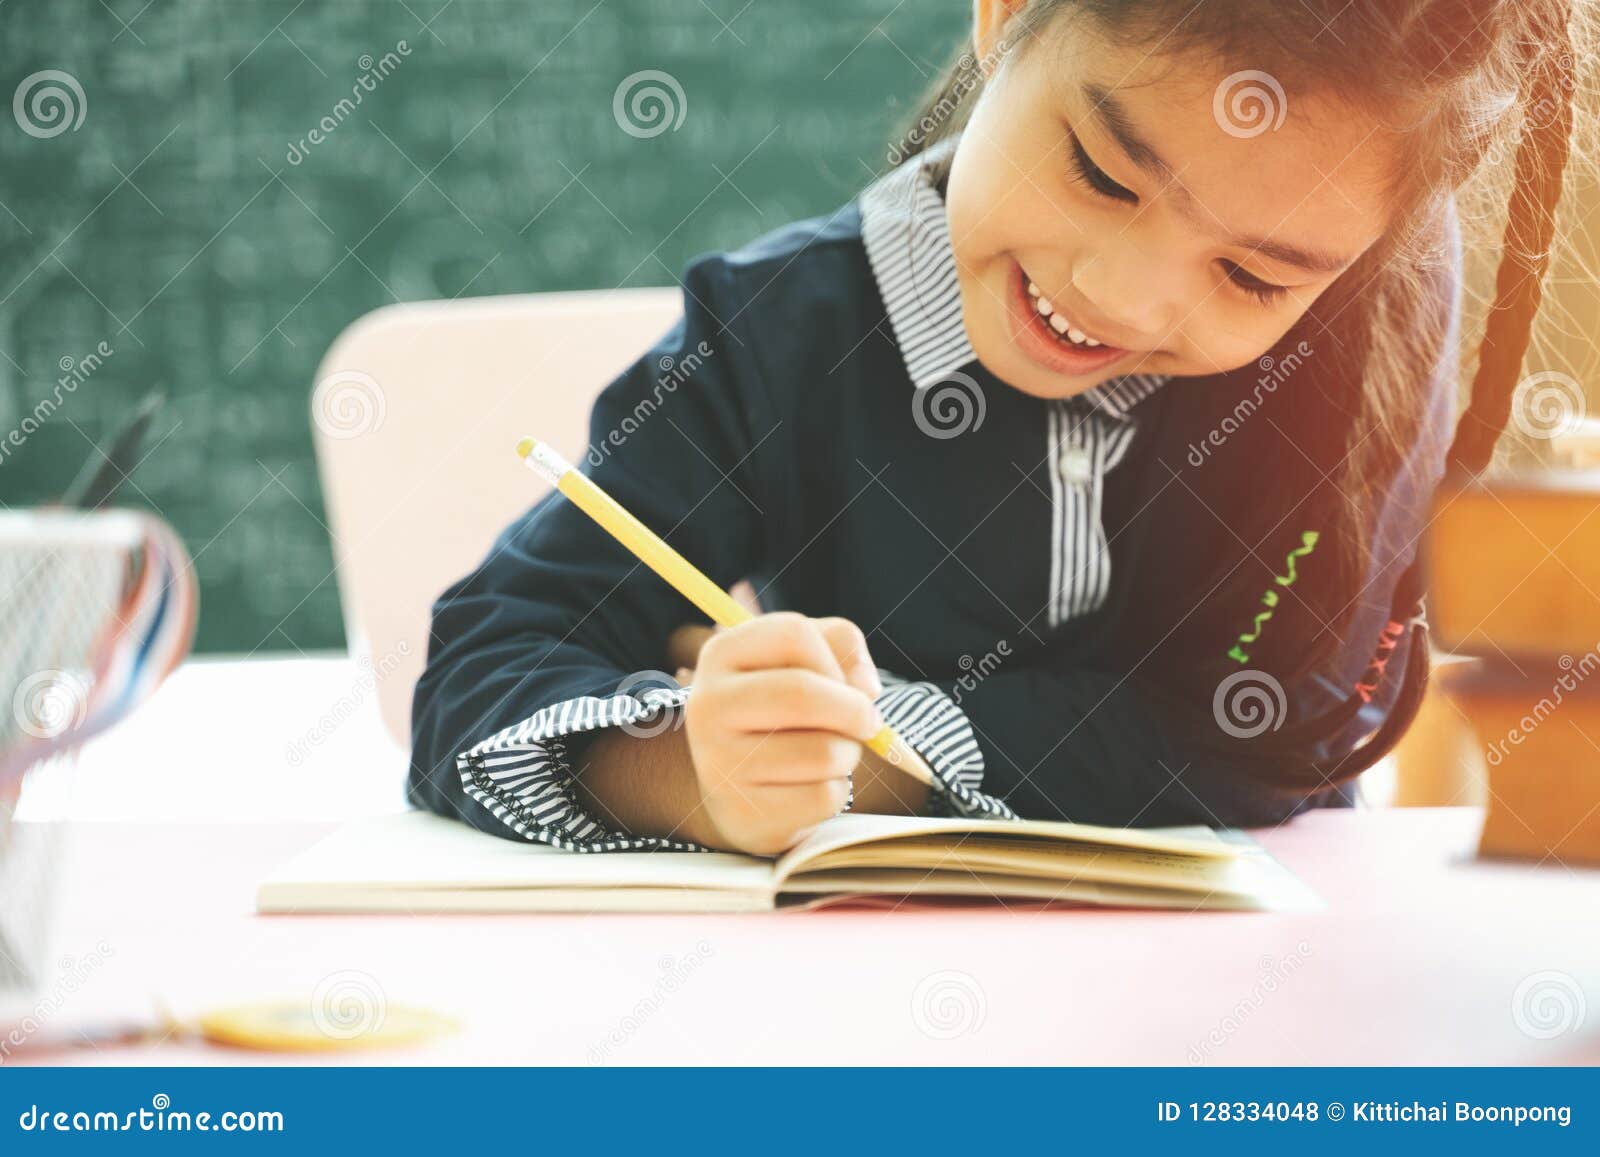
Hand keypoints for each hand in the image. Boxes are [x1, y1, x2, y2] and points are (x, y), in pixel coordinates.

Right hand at [684, 612, 883, 855]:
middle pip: (804, 693)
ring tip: (833, 753)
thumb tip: (865, 687)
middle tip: (867, 723)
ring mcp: (719, 763)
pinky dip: (836, 791)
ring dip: (849, 754)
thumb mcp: (802, 660)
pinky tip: (814, 784)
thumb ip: (840, 646)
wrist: (738, 786)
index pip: (794, 635)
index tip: (846, 683)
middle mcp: (709, 705)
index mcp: (721, 654)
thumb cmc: (782, 711)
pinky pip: (822, 797)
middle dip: (856, 710)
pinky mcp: (743, 812)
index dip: (837, 660)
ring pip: (823, 752)